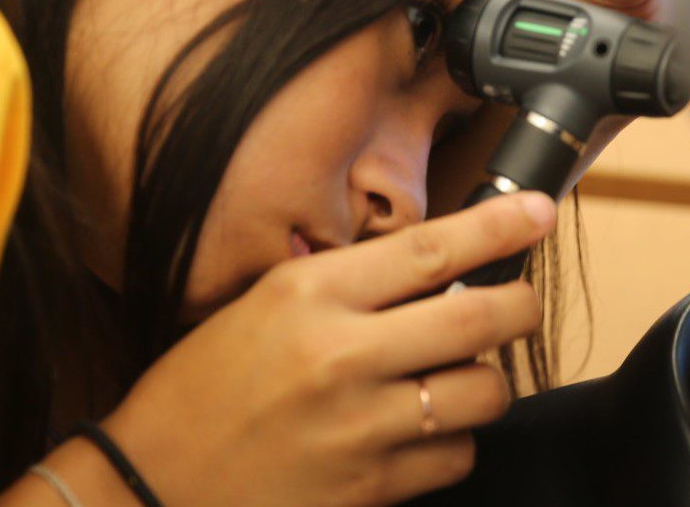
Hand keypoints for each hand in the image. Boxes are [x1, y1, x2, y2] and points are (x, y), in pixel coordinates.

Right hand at [101, 193, 556, 506]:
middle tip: (517, 300)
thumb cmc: (201, 390)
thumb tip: (435, 272)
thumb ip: (344, 289)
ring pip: (481, 393)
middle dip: (519, 304)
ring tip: (448, 378)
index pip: (429, 248)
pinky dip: (449, 443)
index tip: (536, 211)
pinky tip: (414, 434)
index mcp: (308, 295)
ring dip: (480, 382)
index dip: (499, 225)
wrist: (153, 480)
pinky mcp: (371, 489)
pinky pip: (455, 456)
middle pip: (480, 318)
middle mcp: (341, 355)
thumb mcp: (262, 308)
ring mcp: (361, 427)